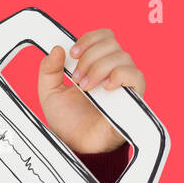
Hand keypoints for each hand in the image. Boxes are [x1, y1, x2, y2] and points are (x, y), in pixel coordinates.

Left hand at [36, 28, 146, 154]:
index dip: (89, 39)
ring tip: (85, 88)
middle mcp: (114, 69)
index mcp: (97, 63)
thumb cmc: (68, 121)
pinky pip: (135, 76)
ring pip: (122, 57)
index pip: (104, 36)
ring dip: (99, 68)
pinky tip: (104, 88)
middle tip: (76, 78)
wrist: (76, 146)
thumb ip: (48, 71)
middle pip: (112, 43)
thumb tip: (55, 48)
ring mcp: (125, 83)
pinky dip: (119, 76)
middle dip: (90, 57)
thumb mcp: (49, 93)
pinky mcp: (133, 98)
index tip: (72, 54)